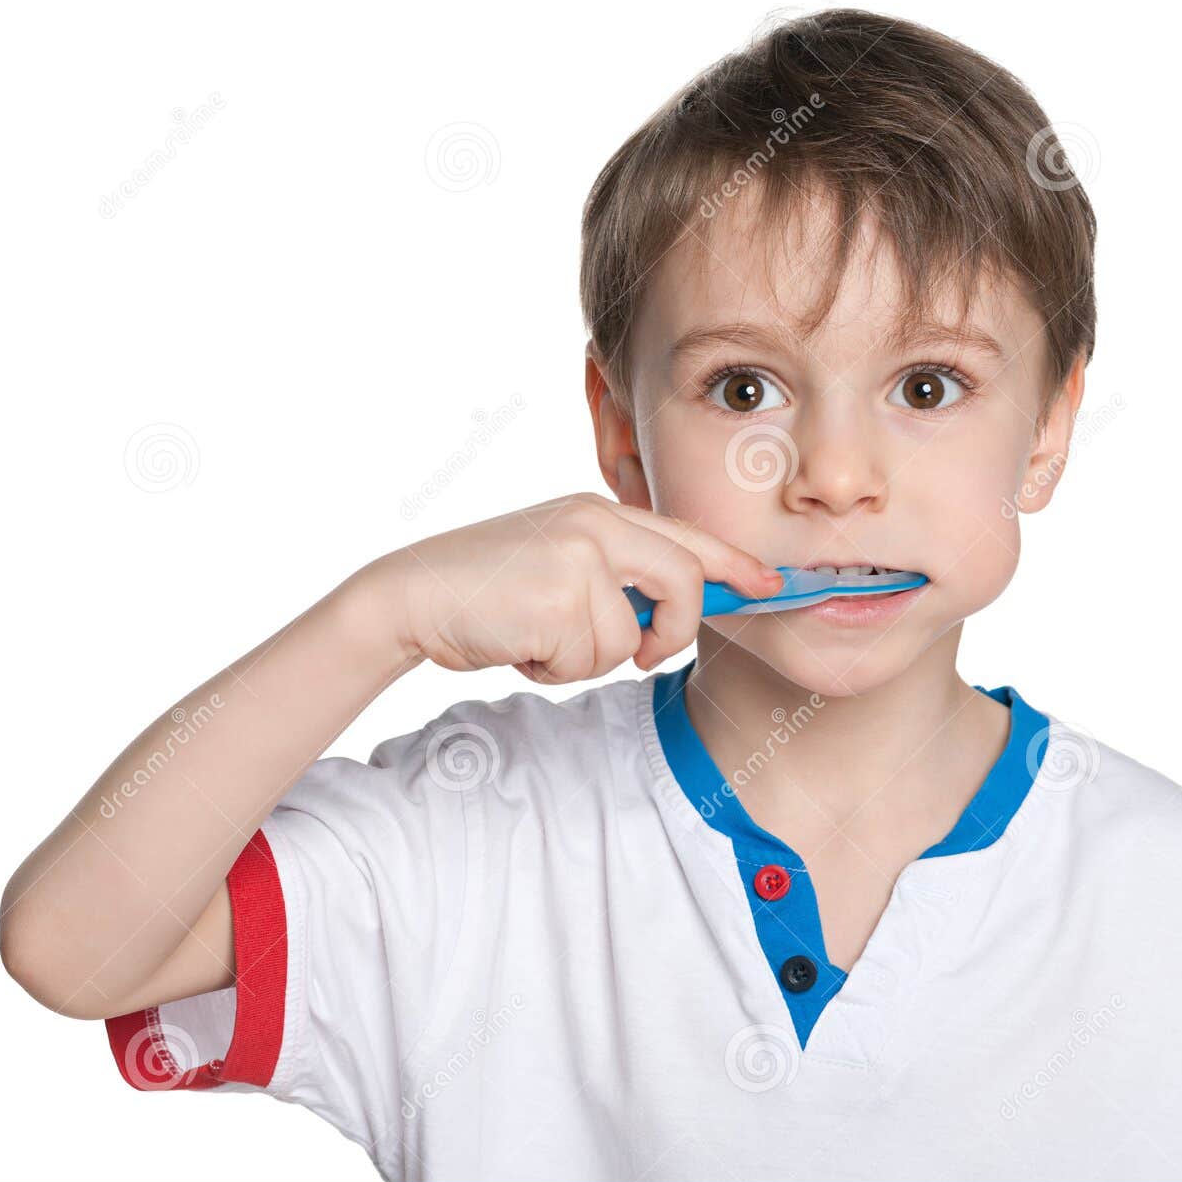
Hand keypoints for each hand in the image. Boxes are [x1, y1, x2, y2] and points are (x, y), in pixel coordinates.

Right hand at [366, 493, 781, 681]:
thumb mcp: (556, 561)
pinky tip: (522, 646)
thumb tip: (668, 614)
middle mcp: (595, 524)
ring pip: (630, 637)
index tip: (768, 586)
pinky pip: (593, 658)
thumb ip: (612, 573)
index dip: (734, 564)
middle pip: (683, 582)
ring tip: (539, 638)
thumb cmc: (485, 590)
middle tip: (645, 654)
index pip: (685, 535)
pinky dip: (558, 670)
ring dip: (586, 659)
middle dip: (674, 630)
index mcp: (597, 511)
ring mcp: (579, 557)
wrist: (413, 594)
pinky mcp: (561, 596)